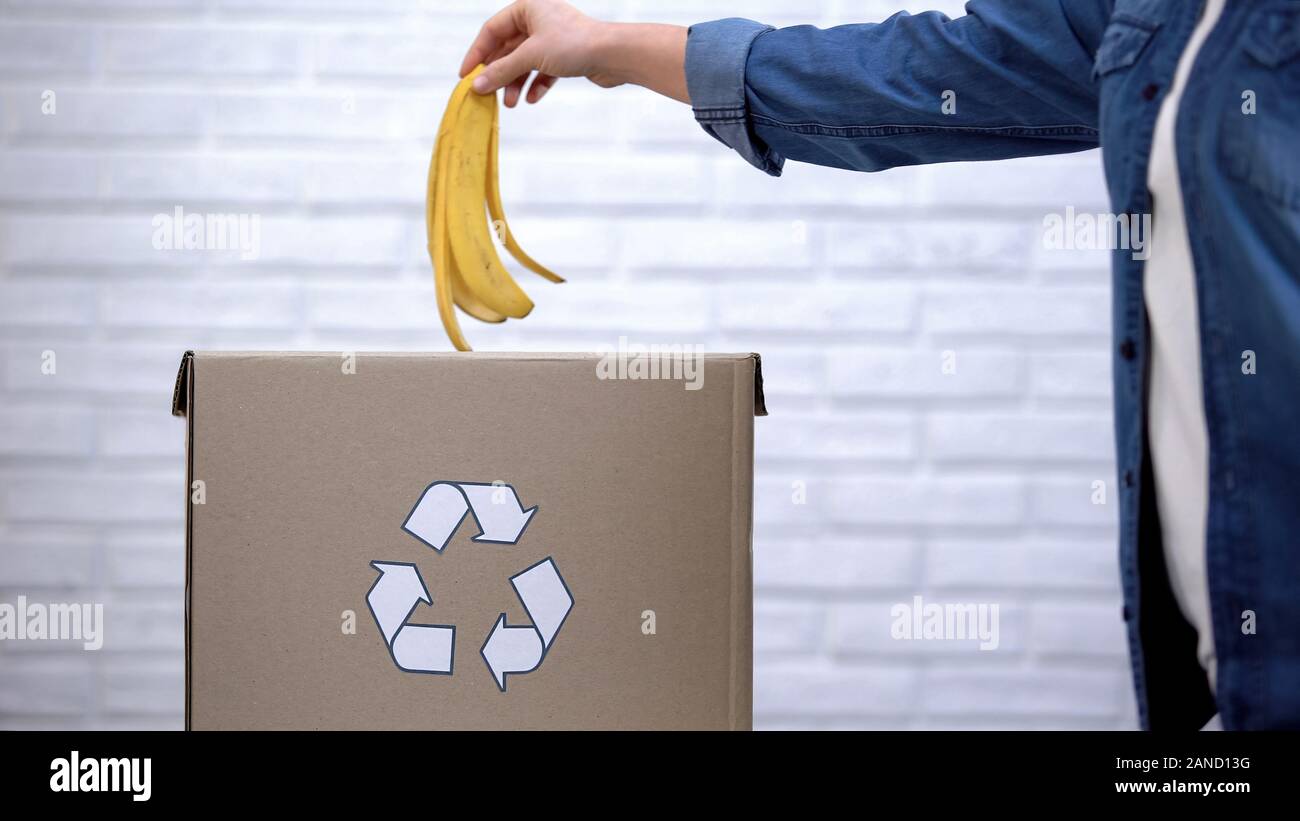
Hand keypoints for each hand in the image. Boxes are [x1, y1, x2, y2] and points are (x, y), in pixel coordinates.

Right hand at [460, 0, 688, 106]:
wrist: (613, 54)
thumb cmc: (573, 44)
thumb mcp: (531, 56)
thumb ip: (502, 71)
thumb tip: (477, 85)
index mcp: (526, 7)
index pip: (491, 30)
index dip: (477, 54)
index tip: (466, 76)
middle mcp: (538, 19)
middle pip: (508, 49)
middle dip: (500, 74)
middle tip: (488, 96)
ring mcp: (552, 38)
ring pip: (525, 62)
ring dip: (516, 83)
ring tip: (512, 104)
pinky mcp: (565, 55)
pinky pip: (542, 70)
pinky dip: (536, 84)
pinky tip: (533, 98)